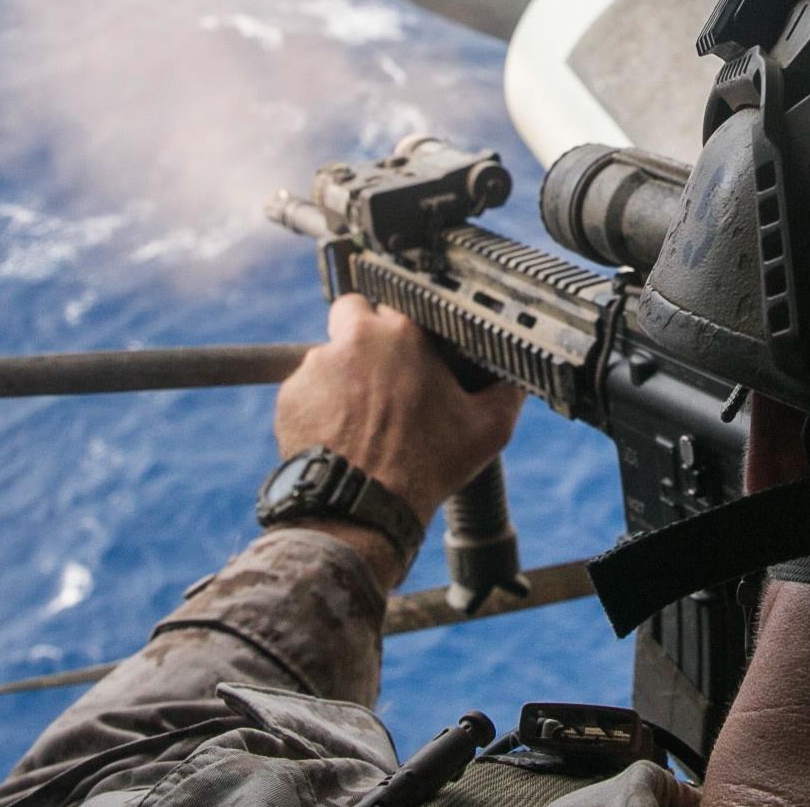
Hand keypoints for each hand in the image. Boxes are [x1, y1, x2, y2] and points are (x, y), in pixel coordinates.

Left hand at [275, 295, 524, 519]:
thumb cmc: (426, 467)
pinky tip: (338, 433)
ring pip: (329, 352)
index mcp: (404, 334)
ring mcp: (317, 365)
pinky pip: (305, 388)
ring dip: (342, 372)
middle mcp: (356, 338)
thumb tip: (519, 376)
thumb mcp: (488, 429)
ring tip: (361, 415)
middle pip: (354, 309)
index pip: (403, 301)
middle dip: (364, 330)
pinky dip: (318, 404)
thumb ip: (508, 391)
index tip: (414, 349)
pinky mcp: (290, 394)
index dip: (409, 326)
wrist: (361, 507)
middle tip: (381, 368)